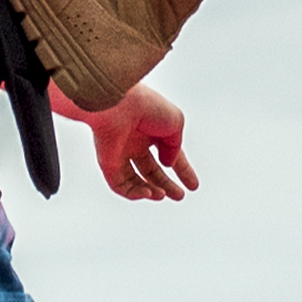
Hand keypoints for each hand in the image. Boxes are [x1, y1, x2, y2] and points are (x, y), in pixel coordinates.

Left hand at [54, 82, 199, 201]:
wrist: (121, 106)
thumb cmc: (147, 107)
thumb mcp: (176, 122)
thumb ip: (176, 146)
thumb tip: (168, 163)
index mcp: (151, 129)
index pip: (169, 153)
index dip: (182, 169)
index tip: (193, 185)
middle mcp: (135, 142)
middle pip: (151, 170)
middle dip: (165, 184)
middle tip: (179, 196)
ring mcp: (120, 153)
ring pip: (135, 180)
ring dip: (151, 191)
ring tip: (163, 195)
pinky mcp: (107, 163)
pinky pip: (120, 185)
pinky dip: (135, 193)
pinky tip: (148, 192)